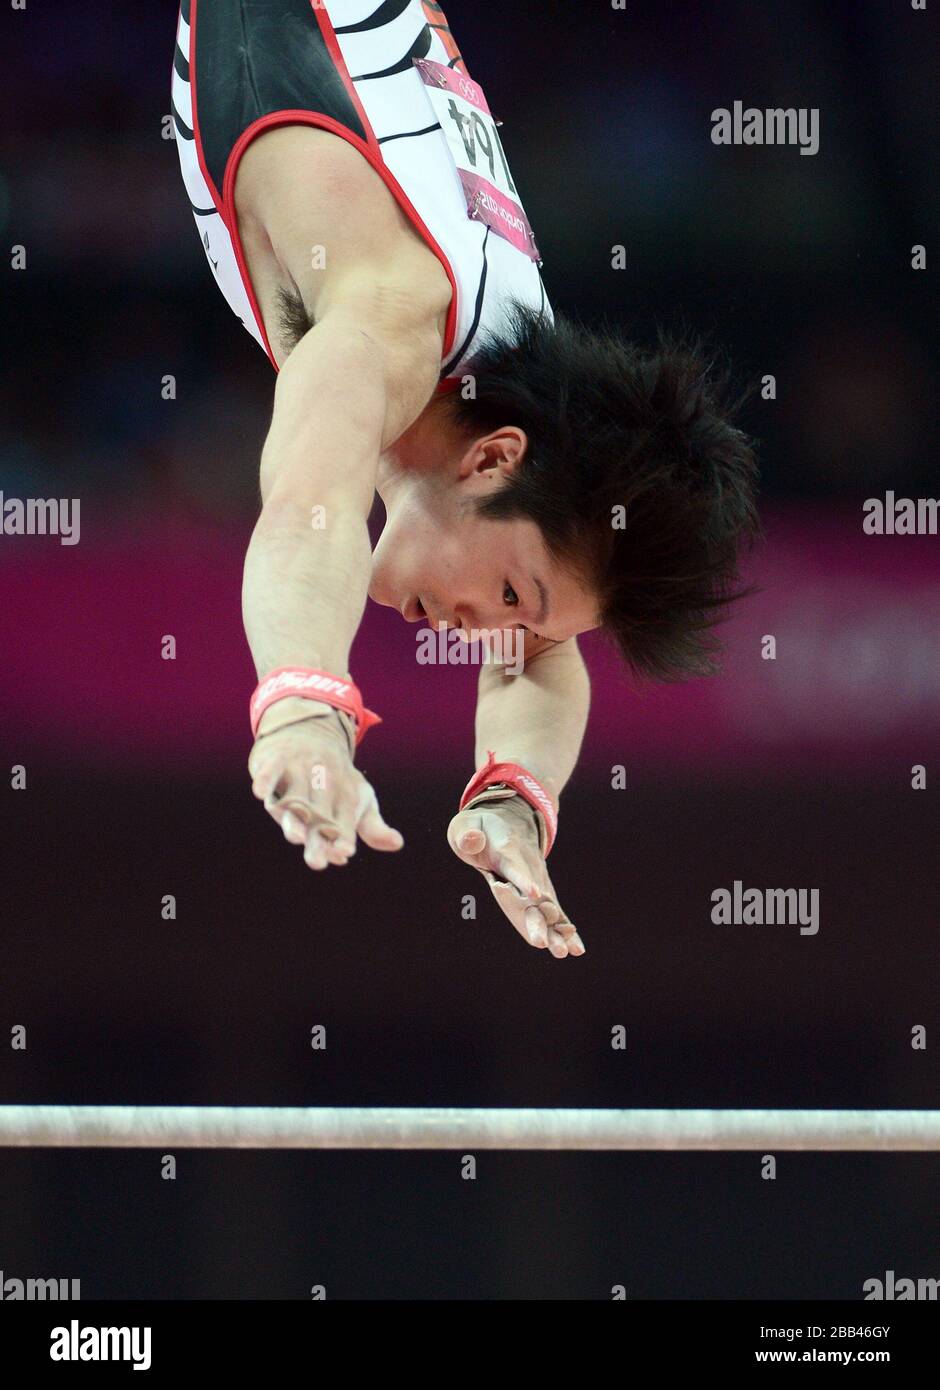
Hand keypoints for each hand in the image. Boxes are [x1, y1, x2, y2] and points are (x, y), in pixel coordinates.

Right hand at [248, 703, 402, 868]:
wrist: (311, 730)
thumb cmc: (336, 776)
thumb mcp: (358, 797)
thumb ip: (372, 826)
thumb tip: (398, 844)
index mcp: (345, 794)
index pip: (344, 820)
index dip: (344, 836)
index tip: (344, 852)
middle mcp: (323, 783)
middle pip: (318, 816)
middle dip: (317, 838)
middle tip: (317, 862)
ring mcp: (299, 770)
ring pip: (294, 797)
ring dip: (293, 817)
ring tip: (295, 836)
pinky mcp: (277, 760)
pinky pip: (271, 770)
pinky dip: (265, 780)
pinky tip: (261, 793)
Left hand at [447, 797, 584, 957]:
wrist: (509, 820)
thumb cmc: (483, 827)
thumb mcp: (467, 826)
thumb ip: (467, 835)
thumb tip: (471, 840)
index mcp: (509, 851)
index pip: (517, 868)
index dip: (526, 880)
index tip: (537, 895)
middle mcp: (530, 868)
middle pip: (536, 896)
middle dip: (539, 920)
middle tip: (543, 944)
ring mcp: (539, 880)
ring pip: (548, 908)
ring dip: (555, 931)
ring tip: (566, 952)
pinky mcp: (542, 891)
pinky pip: (554, 912)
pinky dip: (564, 929)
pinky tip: (576, 949)